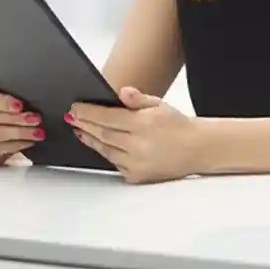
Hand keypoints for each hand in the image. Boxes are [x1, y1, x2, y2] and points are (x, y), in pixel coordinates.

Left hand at [68, 86, 200, 183]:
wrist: (198, 149)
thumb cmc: (177, 125)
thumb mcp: (159, 105)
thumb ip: (137, 99)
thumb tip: (121, 92)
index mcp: (144, 124)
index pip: (107, 117)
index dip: (88, 113)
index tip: (74, 108)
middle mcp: (139, 146)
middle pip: (102, 134)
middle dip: (84, 124)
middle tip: (71, 117)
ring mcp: (137, 163)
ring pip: (105, 150)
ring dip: (90, 139)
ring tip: (80, 130)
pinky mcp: (137, 176)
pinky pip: (114, 163)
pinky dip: (105, 153)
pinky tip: (97, 144)